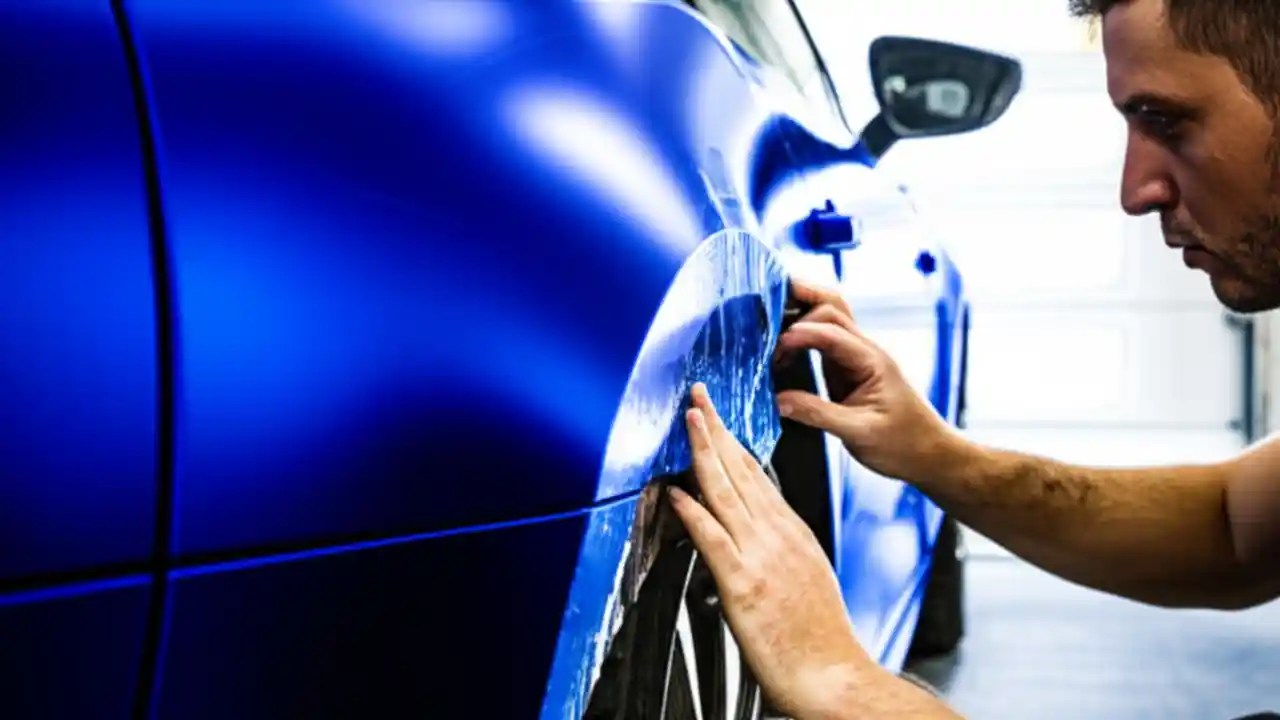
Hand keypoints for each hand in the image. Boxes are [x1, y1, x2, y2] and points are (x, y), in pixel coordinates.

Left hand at [668, 383, 871, 718]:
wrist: (834, 675)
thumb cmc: (819, 636)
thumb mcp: (806, 574)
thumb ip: (779, 546)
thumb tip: (756, 529)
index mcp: (791, 531)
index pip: (755, 474)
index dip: (731, 441)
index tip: (715, 417)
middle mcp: (777, 535)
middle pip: (740, 470)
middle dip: (715, 429)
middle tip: (698, 396)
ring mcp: (761, 556)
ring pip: (727, 492)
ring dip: (705, 451)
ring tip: (689, 419)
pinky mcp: (744, 583)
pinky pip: (714, 539)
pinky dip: (694, 512)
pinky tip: (678, 492)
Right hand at [774, 279, 961, 484]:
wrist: (928, 455)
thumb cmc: (904, 443)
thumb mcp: (859, 432)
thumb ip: (818, 414)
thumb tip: (778, 401)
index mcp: (871, 360)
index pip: (830, 331)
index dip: (799, 333)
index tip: (773, 349)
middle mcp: (864, 351)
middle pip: (832, 307)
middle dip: (801, 299)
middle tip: (767, 303)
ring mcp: (855, 359)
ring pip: (828, 319)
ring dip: (800, 314)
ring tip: (769, 322)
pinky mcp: (846, 371)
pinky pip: (822, 342)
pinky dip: (801, 337)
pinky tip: (781, 350)